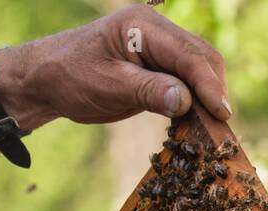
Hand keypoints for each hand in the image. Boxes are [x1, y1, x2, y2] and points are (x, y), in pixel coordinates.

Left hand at [0, 6, 230, 126]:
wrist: (45, 79)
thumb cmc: (69, 77)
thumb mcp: (108, 86)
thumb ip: (148, 91)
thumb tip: (187, 101)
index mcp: (143, 26)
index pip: (189, 55)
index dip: (209, 85)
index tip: (222, 114)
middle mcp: (156, 30)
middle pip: (201, 58)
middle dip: (214, 90)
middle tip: (221, 126)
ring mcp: (158, 46)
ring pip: (198, 69)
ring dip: (207, 96)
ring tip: (212, 127)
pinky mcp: (156, 65)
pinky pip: (185, 80)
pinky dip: (194, 100)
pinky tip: (196, 121)